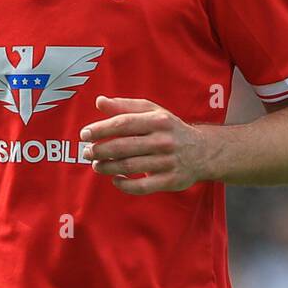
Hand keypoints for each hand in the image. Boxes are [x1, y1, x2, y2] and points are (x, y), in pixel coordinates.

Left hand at [79, 96, 211, 195]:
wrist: (203, 151)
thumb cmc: (170, 129)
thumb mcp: (152, 112)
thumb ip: (125, 106)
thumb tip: (99, 101)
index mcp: (158, 120)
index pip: (123, 124)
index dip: (100, 129)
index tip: (84, 134)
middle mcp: (163, 140)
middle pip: (123, 147)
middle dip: (99, 150)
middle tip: (87, 152)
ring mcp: (167, 162)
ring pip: (129, 166)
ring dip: (107, 167)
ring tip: (96, 165)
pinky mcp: (170, 180)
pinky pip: (141, 186)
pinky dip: (124, 185)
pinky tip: (115, 179)